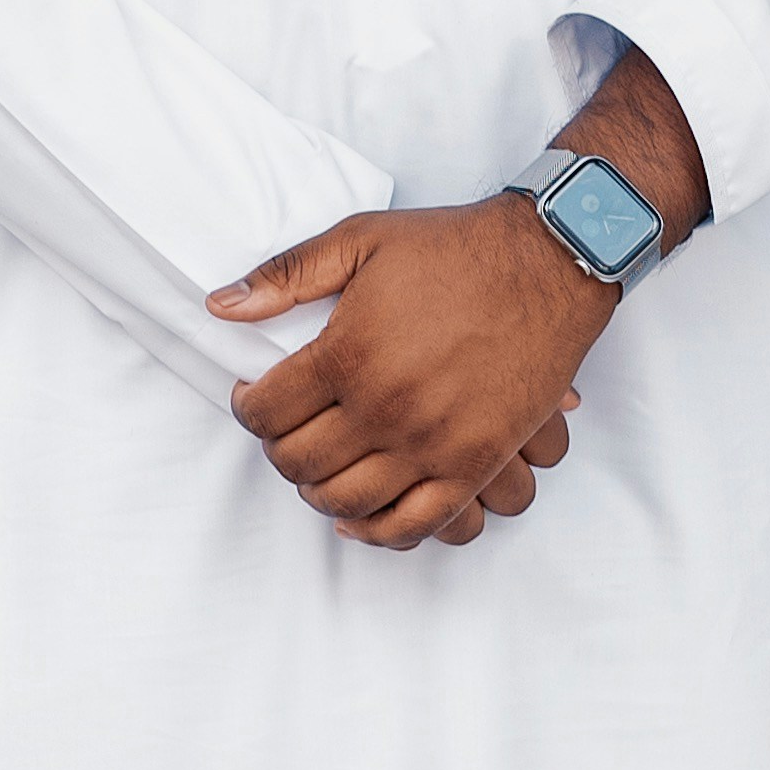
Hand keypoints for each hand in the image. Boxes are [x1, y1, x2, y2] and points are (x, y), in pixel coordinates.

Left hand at [210, 200, 603, 550]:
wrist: (548, 263)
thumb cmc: (454, 249)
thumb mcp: (362, 240)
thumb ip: (287, 275)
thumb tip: (220, 306)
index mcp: (349, 355)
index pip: (266, 411)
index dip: (247, 407)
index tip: (253, 397)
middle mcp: (385, 408)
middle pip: (298, 462)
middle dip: (278, 449)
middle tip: (285, 429)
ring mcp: (431, 444)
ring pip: (346, 500)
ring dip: (318, 489)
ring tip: (320, 464)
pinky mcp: (474, 465)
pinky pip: (414, 525)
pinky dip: (376, 530)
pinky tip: (357, 514)